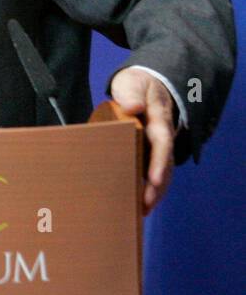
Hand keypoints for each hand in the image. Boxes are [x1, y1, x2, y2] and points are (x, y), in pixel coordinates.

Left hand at [110, 67, 177, 214]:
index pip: (162, 143)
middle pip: (163, 165)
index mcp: (158, 120)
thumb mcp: (132, 83)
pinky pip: (151, 173)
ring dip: (153, 193)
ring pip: (160, 173)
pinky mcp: (148, 152)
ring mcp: (157, 146)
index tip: (153, 180)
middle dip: (156, 188)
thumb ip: (131, 93)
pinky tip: (138, 204)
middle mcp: (161, 137)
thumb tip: (133, 108)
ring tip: (140, 212)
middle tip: (145, 206)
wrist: (143, 87)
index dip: (159, 163)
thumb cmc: (135, 86)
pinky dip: (148, 189)